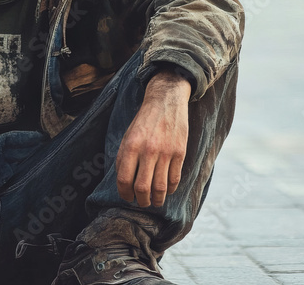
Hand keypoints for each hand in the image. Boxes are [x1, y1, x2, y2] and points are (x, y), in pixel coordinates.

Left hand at [116, 69, 190, 206]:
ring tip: (155, 202)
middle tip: (142, 202)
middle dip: (141, 201)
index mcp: (131, 146)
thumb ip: (124, 158)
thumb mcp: (128, 136)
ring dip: (157, 200)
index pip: (125, 180)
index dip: (125, 194)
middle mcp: (148, 150)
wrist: (166, 101)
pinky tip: (167, 190)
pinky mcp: (179, 152)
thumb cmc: (144, 122)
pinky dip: (170, 190)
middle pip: (143, 188)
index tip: (128, 197)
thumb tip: (124, 183)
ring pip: (160, 188)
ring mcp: (165, 152)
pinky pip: (175, 179)